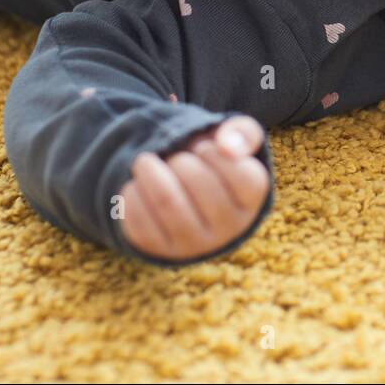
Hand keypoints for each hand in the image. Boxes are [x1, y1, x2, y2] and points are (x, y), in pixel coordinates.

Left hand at [117, 115, 269, 261]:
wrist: (191, 204)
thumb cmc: (215, 166)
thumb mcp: (235, 143)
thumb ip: (242, 133)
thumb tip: (227, 146)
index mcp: (252, 200)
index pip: (238, 172)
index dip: (211, 151)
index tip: (201, 147)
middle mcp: (229, 228)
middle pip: (199, 182)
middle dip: (179, 159)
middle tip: (174, 157)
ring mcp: (195, 245)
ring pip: (168, 202)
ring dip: (149, 173)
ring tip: (145, 162)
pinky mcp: (162, 252)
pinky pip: (140, 221)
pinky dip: (132, 195)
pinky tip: (138, 185)